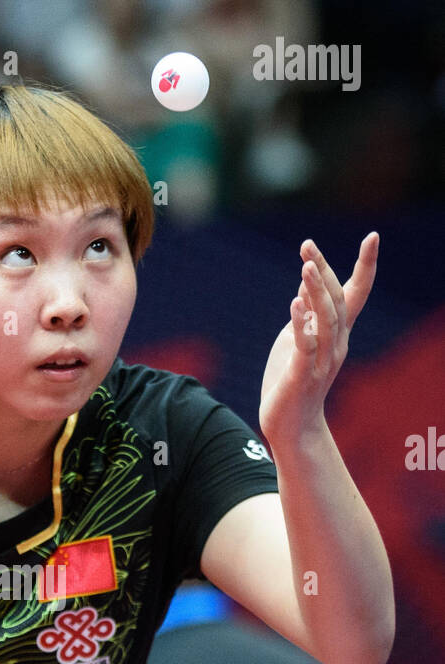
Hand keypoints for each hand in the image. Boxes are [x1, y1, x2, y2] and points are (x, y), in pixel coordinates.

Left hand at [259, 233, 378, 443]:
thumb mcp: (299, 340)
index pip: (356, 294)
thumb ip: (307, 314)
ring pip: (327, 321)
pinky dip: (301, 324)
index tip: (373, 236)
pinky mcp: (302, 376)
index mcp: (337, 334)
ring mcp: (322, 361)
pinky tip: (294, 304)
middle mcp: (336, 344)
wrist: (291, 427)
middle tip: (308, 245)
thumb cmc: (293, 381)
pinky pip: (306, 347)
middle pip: (339, 301)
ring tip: (306, 266)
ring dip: (317, 292)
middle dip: (325, 272)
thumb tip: (306, 282)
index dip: (366, 266)